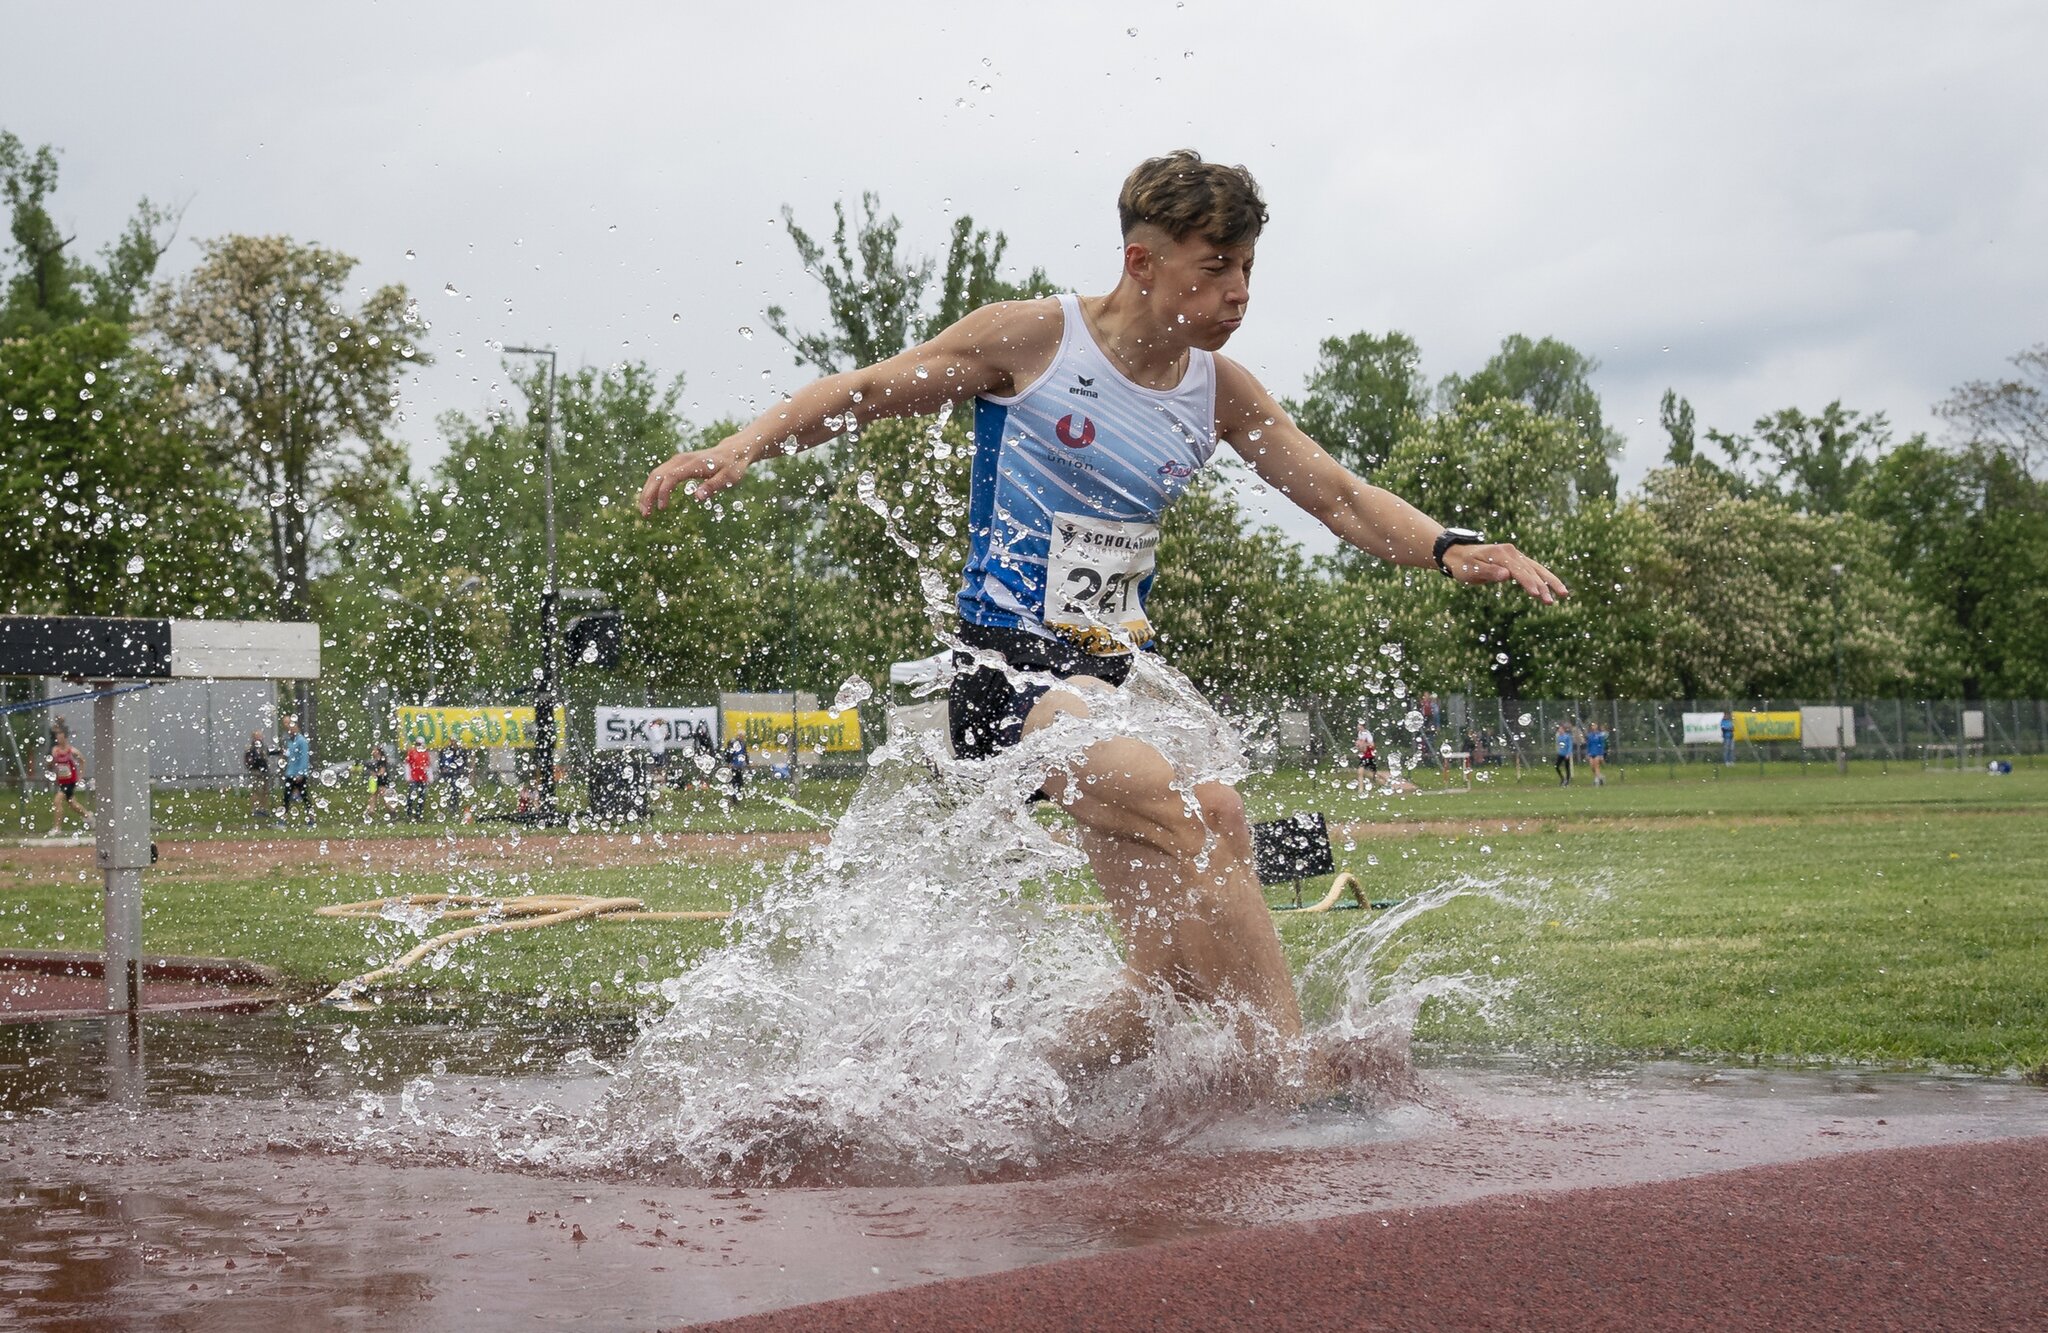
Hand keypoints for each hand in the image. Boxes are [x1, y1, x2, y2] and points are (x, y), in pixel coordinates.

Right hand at [638, 438, 756, 515]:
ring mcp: (678, 460)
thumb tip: (697, 498)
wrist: (733, 451)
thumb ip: (713, 487)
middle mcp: (682, 459)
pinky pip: (660, 474)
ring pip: (656, 474)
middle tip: (645, 514)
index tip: (662, 508)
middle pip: (657, 475)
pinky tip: (652, 500)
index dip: (663, 492)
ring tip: (645, 511)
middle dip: (648, 494)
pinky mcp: (677, 464)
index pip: (671, 477)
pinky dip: (653, 487)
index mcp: (693, 464)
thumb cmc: (733, 466)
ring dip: (647, 492)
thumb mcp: (729, 478)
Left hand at [1444, 542, 1570, 604]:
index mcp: (1501, 555)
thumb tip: (1506, 575)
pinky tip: (1553, 588)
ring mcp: (1516, 555)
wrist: (1459, 554)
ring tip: (1564, 594)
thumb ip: (1488, 573)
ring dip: (1550, 581)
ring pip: (1537, 568)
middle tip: (1551, 601)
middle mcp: (1511, 552)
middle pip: (1532, 570)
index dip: (1528, 583)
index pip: (1519, 571)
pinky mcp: (1517, 560)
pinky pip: (1533, 569)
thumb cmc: (1463, 566)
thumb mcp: (1471, 571)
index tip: (1537, 594)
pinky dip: (1544, 578)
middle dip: (1543, 586)